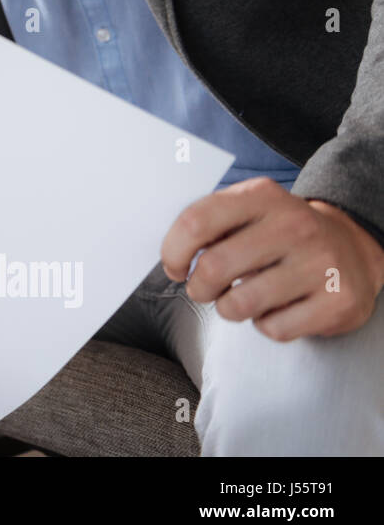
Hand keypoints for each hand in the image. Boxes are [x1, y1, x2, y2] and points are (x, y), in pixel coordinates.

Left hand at [162, 177, 383, 340]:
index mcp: (262, 196)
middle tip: (205, 289)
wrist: (352, 249)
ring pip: (239, 304)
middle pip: (213, 267)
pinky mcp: (338, 301)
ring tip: (241, 298)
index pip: (196, 221)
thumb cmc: (281, 235)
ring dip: (229, 309)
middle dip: (198, 288)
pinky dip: (266, 325)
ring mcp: (320, 263)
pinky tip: (279, 307)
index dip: (173, 251)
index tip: (175, 268)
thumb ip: (209, 225)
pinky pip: (273, 329)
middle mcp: (295, 225)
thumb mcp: (248, 213)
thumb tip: (173, 258)